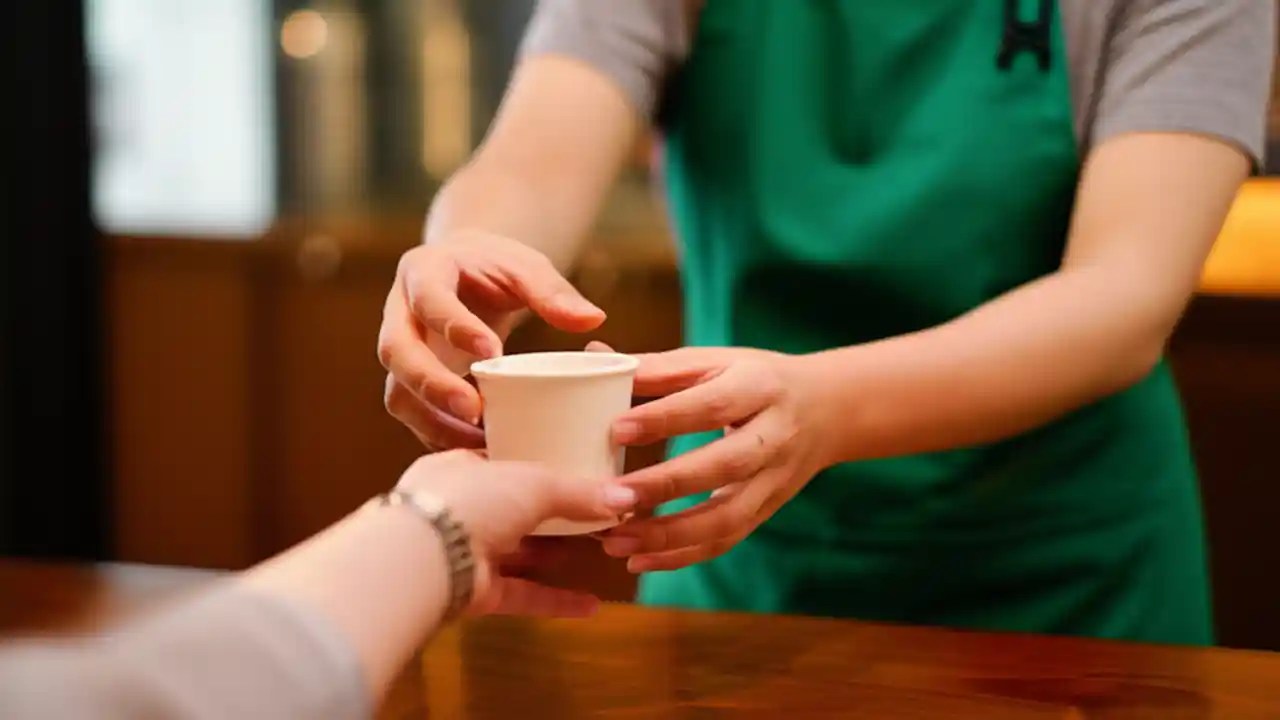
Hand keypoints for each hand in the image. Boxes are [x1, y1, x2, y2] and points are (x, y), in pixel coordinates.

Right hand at [378, 232, 604, 449]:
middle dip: (431, 384)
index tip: (492, 352)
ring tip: (479, 440)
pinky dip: (440, 434)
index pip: (429, 298)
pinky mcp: (407, 381)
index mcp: (424, 270)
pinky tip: (476, 449)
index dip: (455, 326)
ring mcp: (399, 349)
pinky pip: (412, 414)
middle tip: (474, 410)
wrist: (463, 272)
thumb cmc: (495, 268)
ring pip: (397, 391)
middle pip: (395, 351)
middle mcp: (399, 311)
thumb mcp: (524, 267)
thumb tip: (593, 320)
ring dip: (433, 420)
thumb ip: (553, 292)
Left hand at [396, 450, 636, 616]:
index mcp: (461, 468)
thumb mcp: (534, 481)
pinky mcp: (472, 593)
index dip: (537, 469)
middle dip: (552, 515)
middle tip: (595, 516)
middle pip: (513, 511)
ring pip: (517, 554)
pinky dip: (553, 600)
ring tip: (599, 551)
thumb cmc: (470, 499)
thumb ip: (578, 491)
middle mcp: (459, 509)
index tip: (574, 474)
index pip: (502, 466)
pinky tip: (590, 605)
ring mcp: (464, 553)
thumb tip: (624, 496)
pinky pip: (520, 594)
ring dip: (554, 555)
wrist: (424, 556)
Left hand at [598, 347, 830, 572]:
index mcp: (758, 387)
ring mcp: (774, 481)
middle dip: (665, 486)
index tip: (616, 430)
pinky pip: (726, 541)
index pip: (711, 405)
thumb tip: (595, 358)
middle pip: (722, 466)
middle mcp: (773, 437)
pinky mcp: (767, 510)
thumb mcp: (716, 361)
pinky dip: (682, 556)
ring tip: (616, 541)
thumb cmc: (754, 379)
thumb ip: (657, 367)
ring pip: (726, 517)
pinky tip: (639, 561)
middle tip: (610, 496)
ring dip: (669, 536)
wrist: (827, 409)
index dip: (664, 419)